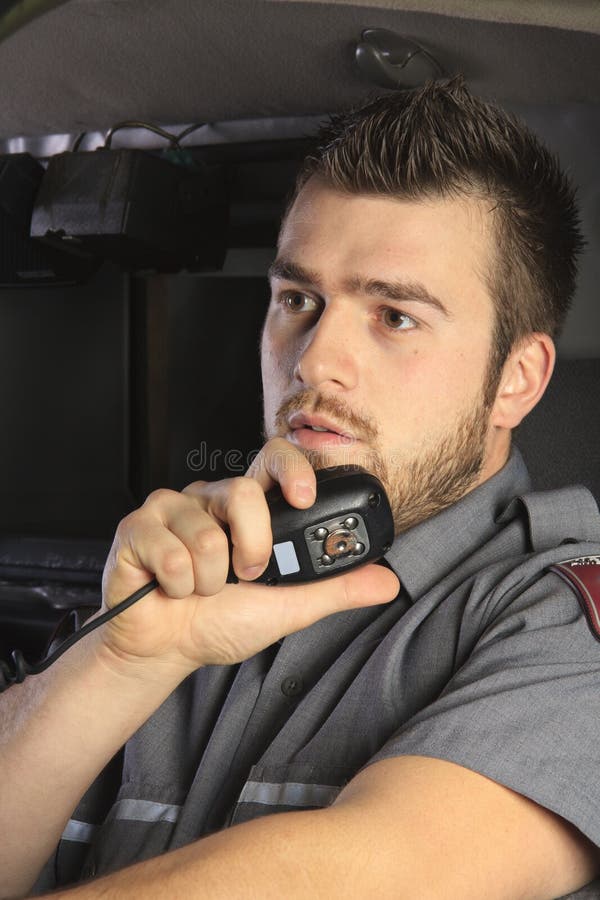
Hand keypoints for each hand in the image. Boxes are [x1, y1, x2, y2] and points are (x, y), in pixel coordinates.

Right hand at [99, 438, 399, 675]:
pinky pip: (171, 552)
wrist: (164, 651)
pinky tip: (171, 588)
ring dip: (209, 580)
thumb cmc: (219, 623)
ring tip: (201, 589)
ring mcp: (171, 509)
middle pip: (243, 492)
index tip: (303, 498)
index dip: (291, 468)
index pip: (272, 460)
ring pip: (206, 532)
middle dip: (252, 549)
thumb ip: (334, 589)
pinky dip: (178, 585)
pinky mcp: (137, 527)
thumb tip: (387, 580)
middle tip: (244, 577)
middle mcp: (209, 499)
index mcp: (246, 508)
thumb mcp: (287, 607)